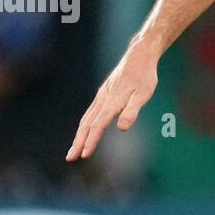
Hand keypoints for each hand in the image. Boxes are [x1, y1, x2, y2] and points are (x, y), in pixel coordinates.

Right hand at [66, 44, 157, 161]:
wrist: (138, 56)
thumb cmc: (144, 76)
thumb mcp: (143, 95)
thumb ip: (132, 111)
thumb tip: (122, 128)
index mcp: (112, 102)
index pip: (98, 126)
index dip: (91, 141)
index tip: (84, 155)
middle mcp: (103, 100)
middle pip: (87, 125)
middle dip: (78, 142)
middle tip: (70, 158)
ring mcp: (101, 96)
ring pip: (86, 119)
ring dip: (79, 136)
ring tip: (74, 150)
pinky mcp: (103, 94)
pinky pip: (90, 113)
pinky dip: (84, 125)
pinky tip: (83, 132)